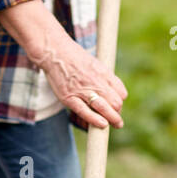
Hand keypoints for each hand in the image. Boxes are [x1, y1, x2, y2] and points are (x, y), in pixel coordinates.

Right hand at [0, 0, 127, 128]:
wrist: (55, 52)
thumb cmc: (74, 57)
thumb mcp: (94, 63)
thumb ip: (104, 77)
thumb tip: (113, 90)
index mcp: (104, 73)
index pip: (121, 93)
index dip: (120, 102)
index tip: (116, 106)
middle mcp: (96, 82)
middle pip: (116, 103)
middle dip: (117, 113)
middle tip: (115, 119)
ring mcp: (83, 91)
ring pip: (104, 108)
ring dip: (113, 119)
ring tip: (117, 125)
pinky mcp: (69, 98)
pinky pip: (85, 112)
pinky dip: (95, 120)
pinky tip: (102, 125)